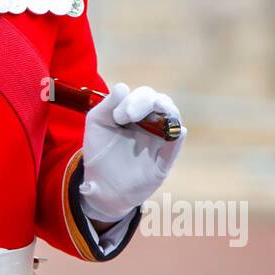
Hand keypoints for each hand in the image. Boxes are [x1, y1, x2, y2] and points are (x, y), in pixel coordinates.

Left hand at [78, 82, 185, 224]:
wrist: (100, 187)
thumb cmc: (99, 152)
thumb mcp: (97, 125)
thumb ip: (106, 105)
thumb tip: (122, 87)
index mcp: (135, 113)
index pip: (145, 95)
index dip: (134, 100)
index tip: (117, 116)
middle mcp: (150, 125)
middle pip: (161, 103)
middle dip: (147, 102)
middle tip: (128, 115)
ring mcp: (158, 143)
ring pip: (173, 121)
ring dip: (168, 112)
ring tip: (159, 110)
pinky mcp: (162, 164)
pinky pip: (174, 148)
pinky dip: (177, 137)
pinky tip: (177, 131)